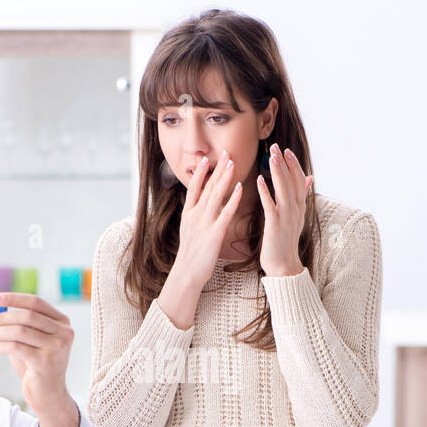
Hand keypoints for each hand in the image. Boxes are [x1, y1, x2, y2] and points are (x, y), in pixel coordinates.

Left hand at [0, 291, 79, 426]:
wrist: (49, 396)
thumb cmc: (37, 368)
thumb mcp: (29, 342)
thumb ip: (17, 327)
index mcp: (62, 323)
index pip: (36, 303)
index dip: (14, 298)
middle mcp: (64, 332)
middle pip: (26, 316)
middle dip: (0, 318)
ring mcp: (57, 347)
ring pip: (18, 331)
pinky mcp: (45, 361)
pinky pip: (14, 347)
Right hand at [173, 150, 244, 286]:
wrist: (187, 273)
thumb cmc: (190, 255)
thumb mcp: (189, 231)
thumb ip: (195, 217)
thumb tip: (201, 207)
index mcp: (188, 214)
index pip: (194, 188)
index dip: (199, 172)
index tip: (205, 159)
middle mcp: (195, 215)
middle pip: (207, 187)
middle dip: (217, 169)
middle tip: (226, 153)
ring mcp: (204, 223)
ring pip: (215, 195)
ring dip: (225, 178)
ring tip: (232, 163)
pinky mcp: (214, 233)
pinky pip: (225, 212)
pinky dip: (233, 199)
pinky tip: (240, 188)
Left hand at [256, 144, 312, 277]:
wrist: (284, 266)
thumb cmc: (285, 242)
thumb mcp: (296, 217)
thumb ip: (301, 197)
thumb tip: (309, 179)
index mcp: (300, 207)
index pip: (299, 181)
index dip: (293, 165)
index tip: (286, 151)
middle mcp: (296, 210)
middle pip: (292, 182)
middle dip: (284, 163)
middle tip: (276, 146)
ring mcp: (286, 217)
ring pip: (284, 189)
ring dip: (278, 172)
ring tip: (272, 156)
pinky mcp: (275, 225)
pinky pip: (271, 205)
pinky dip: (266, 192)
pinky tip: (260, 180)